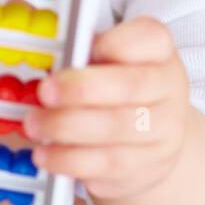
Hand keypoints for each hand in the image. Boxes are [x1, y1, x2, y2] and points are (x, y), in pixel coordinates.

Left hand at [26, 16, 190, 200]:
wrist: (151, 137)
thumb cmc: (118, 87)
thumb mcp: (106, 60)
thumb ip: (83, 54)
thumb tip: (48, 57)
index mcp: (160, 49)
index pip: (148, 37)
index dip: (111, 44)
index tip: (74, 47)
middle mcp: (170, 87)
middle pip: (129, 86)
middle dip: (79, 89)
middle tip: (44, 92)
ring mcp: (165, 131)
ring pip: (116, 130)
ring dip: (66, 128)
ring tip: (34, 125)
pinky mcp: (151, 167)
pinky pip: (108, 166)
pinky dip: (71, 160)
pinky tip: (47, 155)